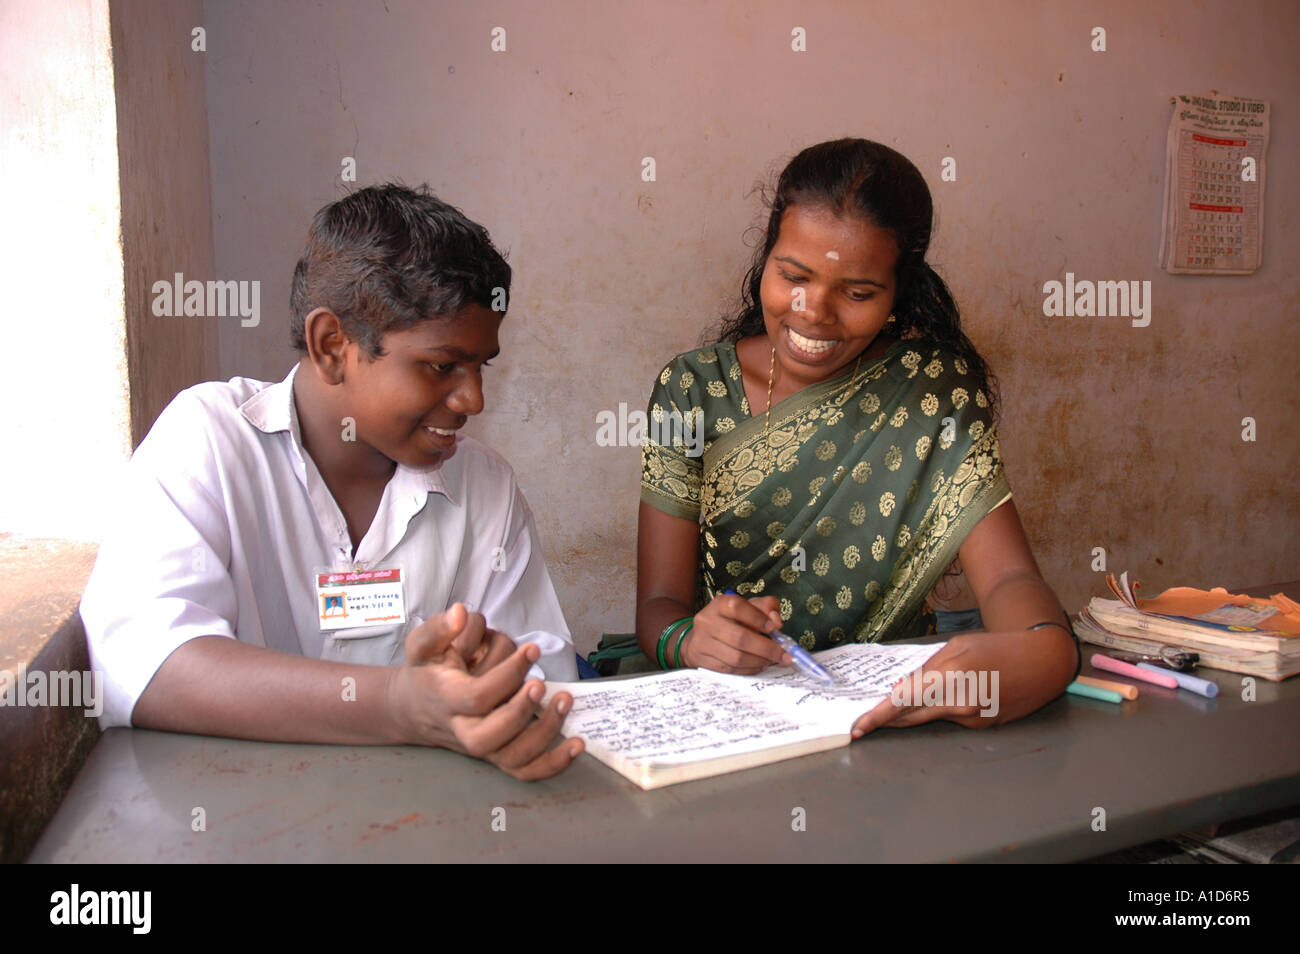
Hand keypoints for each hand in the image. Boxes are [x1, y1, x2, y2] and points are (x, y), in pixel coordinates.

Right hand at [388, 603, 583, 779]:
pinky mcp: (498, 755)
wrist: (413, 708)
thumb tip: (460, 614)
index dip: (507, 675)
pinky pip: (525, 770)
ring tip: (565, 700)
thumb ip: (438, 628)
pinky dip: (552, 764)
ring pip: (512, 757)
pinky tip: (576, 744)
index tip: (531, 649)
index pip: (476, 697)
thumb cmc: (426, 673)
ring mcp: (482, 747)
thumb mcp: (421, 646)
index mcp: (446, 701)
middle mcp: (463, 730)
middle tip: (540, 683)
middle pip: (490, 736)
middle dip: (520, 711)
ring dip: (544, 733)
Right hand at [680, 593, 790, 673]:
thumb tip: (776, 622)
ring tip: (772, 660)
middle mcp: (707, 621)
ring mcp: (702, 643)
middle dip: (766, 648)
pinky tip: (759, 666)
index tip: (774, 628)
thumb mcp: (748, 607)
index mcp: (720, 604)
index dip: (758, 618)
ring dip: (759, 661)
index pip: (737, 607)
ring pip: (736, 657)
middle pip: (739, 637)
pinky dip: (749, 670)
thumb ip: (766, 607)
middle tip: (784, 654)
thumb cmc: (732, 621)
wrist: (701, 638)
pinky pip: (730, 670)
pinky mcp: (703, 662)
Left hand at [852, 638, 990, 736]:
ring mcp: (972, 719)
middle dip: (887, 721)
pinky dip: (944, 708)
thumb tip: (901, 690)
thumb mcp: (956, 647)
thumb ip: (926, 670)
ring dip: (917, 710)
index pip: (903, 702)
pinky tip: (961, 692)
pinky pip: (951, 718)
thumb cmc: (997, 647)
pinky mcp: (981, 727)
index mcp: (949, 678)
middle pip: (911, 718)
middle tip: (865, 723)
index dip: (877, 717)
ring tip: (925, 693)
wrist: (1042, 663)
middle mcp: (959, 704)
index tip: (858, 728)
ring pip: (931, 717)